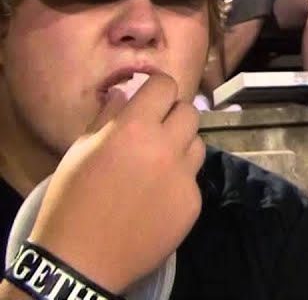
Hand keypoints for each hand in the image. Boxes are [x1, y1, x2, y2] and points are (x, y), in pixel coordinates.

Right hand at [27, 74, 204, 293]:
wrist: (83, 259)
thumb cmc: (71, 200)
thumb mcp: (79, 150)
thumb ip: (107, 117)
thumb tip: (125, 94)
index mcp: (134, 129)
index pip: (166, 85)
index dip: (158, 88)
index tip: (151, 96)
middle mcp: (166, 147)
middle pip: (189, 112)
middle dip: (172, 115)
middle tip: (154, 130)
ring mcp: (184, 176)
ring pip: (198, 143)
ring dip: (181, 146)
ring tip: (156, 164)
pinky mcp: (193, 202)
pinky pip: (193, 178)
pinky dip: (179, 180)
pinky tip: (156, 196)